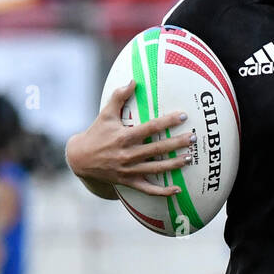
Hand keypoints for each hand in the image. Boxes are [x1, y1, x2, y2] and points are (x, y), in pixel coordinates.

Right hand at [65, 80, 195, 195]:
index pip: (151, 127)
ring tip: (190, 158)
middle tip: (194, 138)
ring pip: (157, 169)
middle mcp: (128, 154)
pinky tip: (177, 190)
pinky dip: (163, 192)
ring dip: (174, 164)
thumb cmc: (96, 134)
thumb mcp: (105, 114)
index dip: (168, 122)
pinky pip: (148, 189)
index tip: (183, 116)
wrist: (80, 159)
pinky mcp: (129, 182)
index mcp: (124, 137)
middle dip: (177, 143)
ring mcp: (129, 170)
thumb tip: (133, 81)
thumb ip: (119, 96)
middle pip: (158, 148)